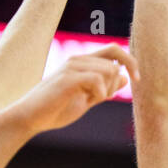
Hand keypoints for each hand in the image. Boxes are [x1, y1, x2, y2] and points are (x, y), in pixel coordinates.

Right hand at [17, 44, 138, 134]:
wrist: (30, 118)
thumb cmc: (55, 110)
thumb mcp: (86, 100)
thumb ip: (103, 89)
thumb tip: (124, 77)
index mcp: (82, 62)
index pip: (114, 50)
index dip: (131, 61)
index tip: (137, 79)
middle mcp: (77, 60)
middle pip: (115, 62)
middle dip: (114, 84)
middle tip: (100, 99)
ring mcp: (72, 67)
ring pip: (108, 71)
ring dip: (106, 91)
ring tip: (90, 101)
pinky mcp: (68, 78)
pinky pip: (97, 79)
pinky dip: (99, 93)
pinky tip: (88, 101)